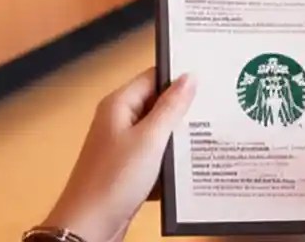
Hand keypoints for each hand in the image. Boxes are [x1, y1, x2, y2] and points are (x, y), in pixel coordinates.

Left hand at [41, 69, 195, 241]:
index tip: (210, 80)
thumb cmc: (114, 179)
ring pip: (159, 133)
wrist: (89, 227)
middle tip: (216, 110)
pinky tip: (190, 167)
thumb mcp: (150, 139)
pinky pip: (155, 156)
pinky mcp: (128, 169)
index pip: (153, 77)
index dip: (179, 78)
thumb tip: (189, 77)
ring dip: (179, 138)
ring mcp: (122, 146)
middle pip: (158, 104)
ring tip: (210, 136)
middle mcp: (118, 121)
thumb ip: (171, 107)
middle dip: (184, 110)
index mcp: (119, 105)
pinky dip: (170, 161)